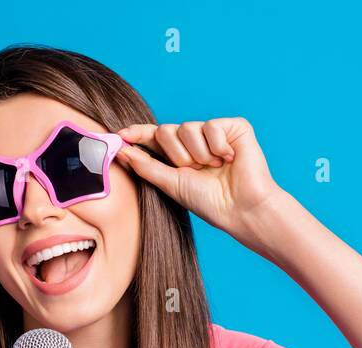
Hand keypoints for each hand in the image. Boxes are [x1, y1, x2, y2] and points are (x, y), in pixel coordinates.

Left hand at [114, 117, 283, 250]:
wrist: (241, 208)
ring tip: (215, 167)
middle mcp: (195, 141)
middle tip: (194, 170)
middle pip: (167, 130)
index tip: (120, 134)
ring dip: (198, 154)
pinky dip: (218, 147)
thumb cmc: (208, 201)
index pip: (154, 137)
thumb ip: (146, 166)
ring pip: (188, 128)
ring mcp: (214, 132)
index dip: (138, 133)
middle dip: (177, 155)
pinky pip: (212, 126)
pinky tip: (230, 159)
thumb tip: (122, 150)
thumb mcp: (171, 184)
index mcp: (179, 154)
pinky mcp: (234, 127)